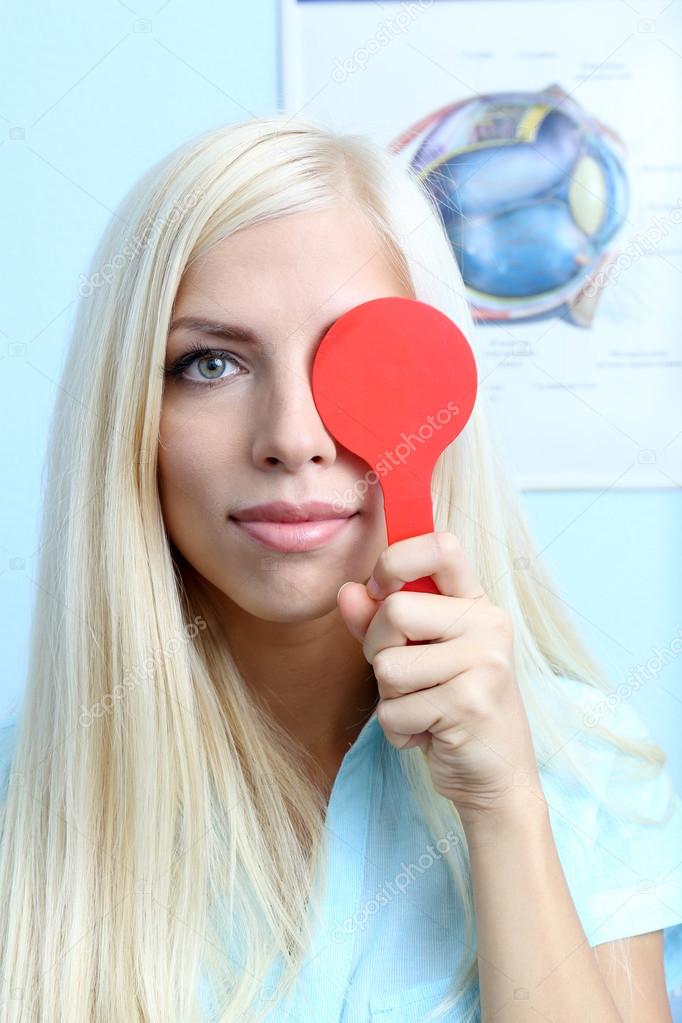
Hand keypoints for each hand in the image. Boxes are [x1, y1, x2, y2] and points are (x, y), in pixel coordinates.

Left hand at [337, 531, 542, 825]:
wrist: (494, 777)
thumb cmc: (450, 707)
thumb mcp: (414, 656)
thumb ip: (377, 621)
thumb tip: (346, 591)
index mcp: (476, 603)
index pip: (441, 546)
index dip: (395, 560)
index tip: (380, 589)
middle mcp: (488, 624)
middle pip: (394, 610)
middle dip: (379, 649)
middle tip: (404, 677)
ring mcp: (484, 663)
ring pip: (388, 665)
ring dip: (390, 697)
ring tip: (422, 707)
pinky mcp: (470, 704)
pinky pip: (394, 710)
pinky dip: (398, 730)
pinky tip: (429, 733)